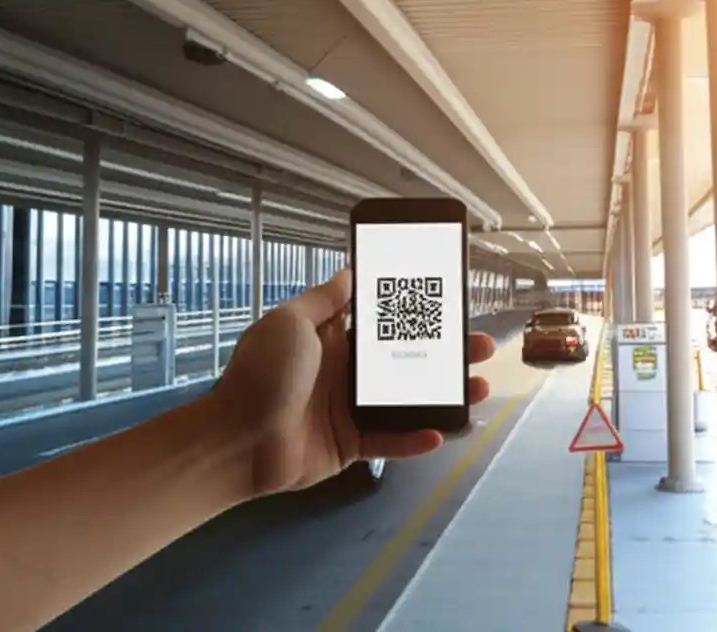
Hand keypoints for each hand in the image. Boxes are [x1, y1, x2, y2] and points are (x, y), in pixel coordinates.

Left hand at [211, 269, 494, 496]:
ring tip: (478, 389)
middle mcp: (346, 374)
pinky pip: (390, 442)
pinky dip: (416, 439)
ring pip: (409, 402)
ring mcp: (350, 411)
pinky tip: (441, 432)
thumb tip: (351, 270)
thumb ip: (325, 299)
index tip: (450, 305)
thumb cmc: (259, 375)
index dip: (418, 314)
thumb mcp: (290, 322)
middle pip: (408, 361)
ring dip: (445, 396)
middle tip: (481, 347)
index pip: (385, 324)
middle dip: (447, 355)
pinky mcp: (349, 446)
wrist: (235, 439)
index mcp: (334, 341)